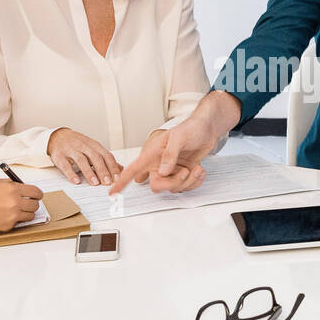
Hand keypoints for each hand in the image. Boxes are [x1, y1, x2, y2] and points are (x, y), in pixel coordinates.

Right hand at [0, 178, 44, 236]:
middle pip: (35, 205)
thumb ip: (10, 185)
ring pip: (30, 215)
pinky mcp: (7, 227)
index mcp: (12, 189)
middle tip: (27, 203)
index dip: (37, 194)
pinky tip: (3, 216)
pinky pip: (18, 223)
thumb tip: (22, 187)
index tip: (36, 195)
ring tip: (15, 210)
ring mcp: (12, 216)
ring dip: (26, 213)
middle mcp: (14, 202)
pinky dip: (14, 220)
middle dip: (32, 203)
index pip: (36, 192)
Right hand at [46, 128, 120, 186]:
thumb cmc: (78, 144)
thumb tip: (120, 169)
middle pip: (95, 157)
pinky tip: (77, 181)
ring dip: (89, 172)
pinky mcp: (60, 156)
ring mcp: (71, 150)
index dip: (112, 166)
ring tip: (95, 183)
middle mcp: (83, 146)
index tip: (117, 178)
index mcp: (93, 145)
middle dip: (102, 170)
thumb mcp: (93, 148)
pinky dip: (71, 174)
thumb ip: (106, 159)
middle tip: (107, 182)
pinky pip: (65, 165)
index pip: (106, 155)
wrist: (57, 136)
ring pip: (81, 160)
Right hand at [110, 93, 237, 195]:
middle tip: (186, 171)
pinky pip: (185, 187)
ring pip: (173, 188)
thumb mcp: (179, 137)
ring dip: (188, 181)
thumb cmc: (191, 128)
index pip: (133, 169)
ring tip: (197, 168)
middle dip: (173, 183)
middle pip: (157, 185)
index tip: (112, 191)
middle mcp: (159, 164)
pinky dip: (195, 182)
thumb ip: (170, 154)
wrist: (207, 129)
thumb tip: (163, 171)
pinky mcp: (182, 174)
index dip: (122, 181)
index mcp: (153, 154)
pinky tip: (200, 170)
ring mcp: (171, 171)